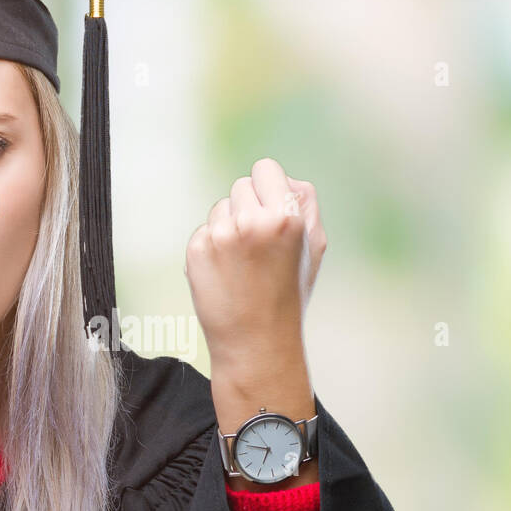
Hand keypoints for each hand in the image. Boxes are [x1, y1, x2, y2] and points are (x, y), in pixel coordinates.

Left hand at [186, 157, 325, 368]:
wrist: (256, 342)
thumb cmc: (288, 292)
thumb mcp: (313, 247)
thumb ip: (304, 203)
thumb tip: (284, 177)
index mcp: (286, 217)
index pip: (265, 168)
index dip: (268, 186)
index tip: (269, 206)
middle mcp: (251, 222)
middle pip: (241, 185)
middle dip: (248, 207)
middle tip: (258, 246)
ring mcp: (220, 236)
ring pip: (220, 207)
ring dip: (229, 226)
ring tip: (243, 263)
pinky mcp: (197, 250)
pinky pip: (204, 230)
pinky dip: (212, 247)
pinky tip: (225, 273)